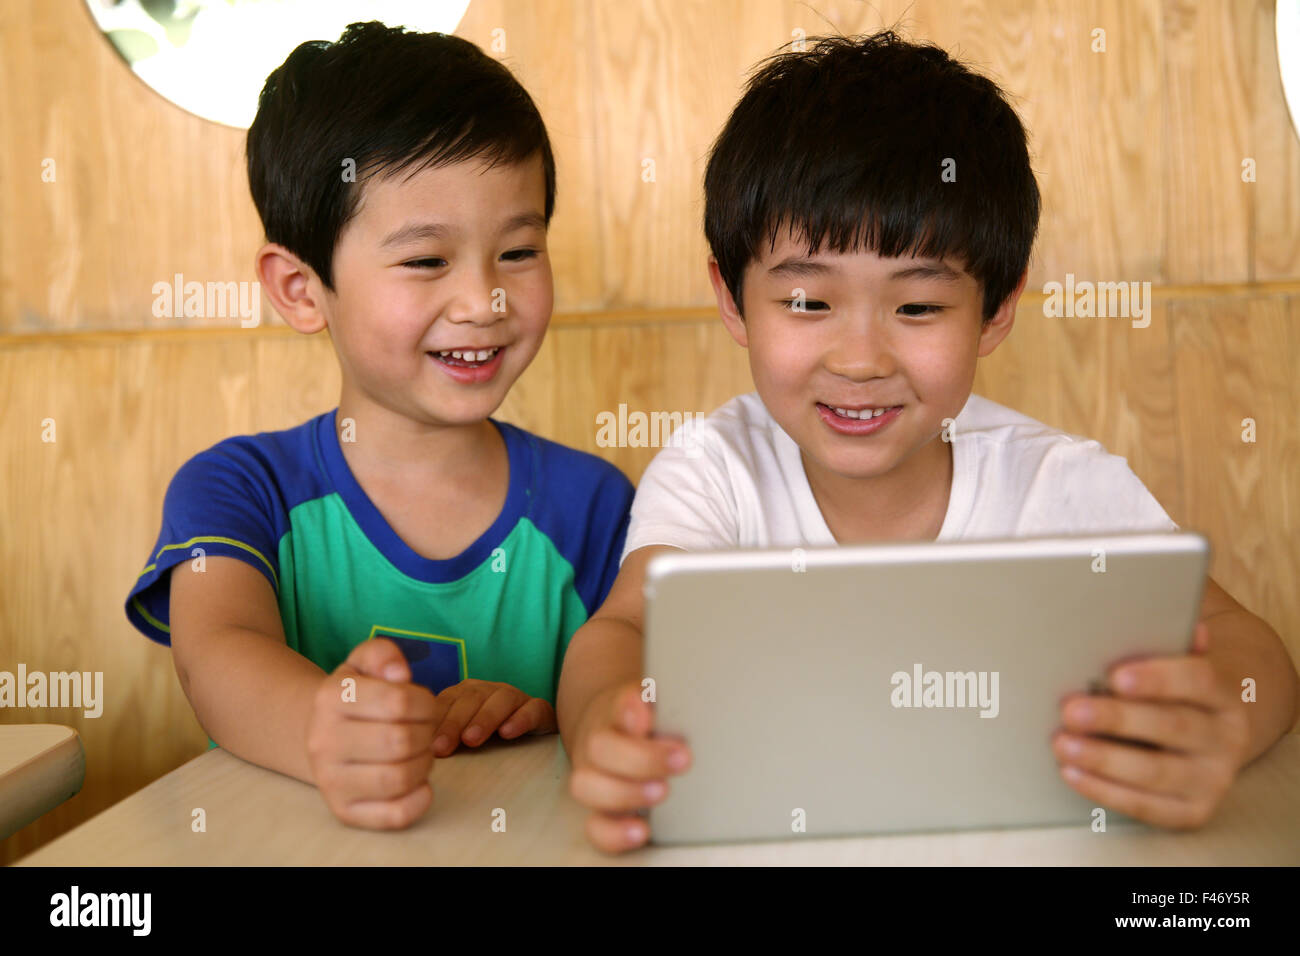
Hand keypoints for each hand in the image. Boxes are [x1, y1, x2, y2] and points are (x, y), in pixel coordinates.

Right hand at [305, 638, 436, 829]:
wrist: (321, 734)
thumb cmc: (355, 697)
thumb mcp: (363, 663)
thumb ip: (382, 653)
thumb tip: (400, 673)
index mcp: (331, 698)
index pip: (400, 702)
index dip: (426, 703)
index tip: (425, 705)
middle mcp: (323, 741)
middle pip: (402, 741)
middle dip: (427, 733)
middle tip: (425, 730)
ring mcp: (330, 781)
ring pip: (400, 778)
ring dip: (425, 763)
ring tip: (420, 752)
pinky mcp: (345, 811)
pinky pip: (394, 815)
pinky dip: (420, 800)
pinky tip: (421, 783)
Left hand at [429, 679, 557, 756]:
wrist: (530, 736)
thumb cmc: (487, 741)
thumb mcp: (461, 738)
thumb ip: (442, 738)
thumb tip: (416, 752)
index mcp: (466, 694)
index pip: (448, 701)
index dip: (437, 722)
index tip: (426, 746)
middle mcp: (490, 691)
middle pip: (472, 699)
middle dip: (454, 723)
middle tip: (442, 748)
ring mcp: (516, 698)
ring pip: (501, 699)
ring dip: (484, 718)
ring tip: (471, 740)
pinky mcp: (540, 710)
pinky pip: (533, 708)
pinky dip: (520, 718)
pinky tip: (508, 732)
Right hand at [568, 683, 691, 852]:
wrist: (612, 732)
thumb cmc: (648, 721)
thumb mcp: (657, 704)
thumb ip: (658, 702)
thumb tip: (648, 702)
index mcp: (615, 712)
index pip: (618, 707)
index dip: (629, 711)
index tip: (648, 714)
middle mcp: (597, 745)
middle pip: (600, 748)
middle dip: (642, 758)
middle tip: (682, 760)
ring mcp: (593, 778)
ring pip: (587, 786)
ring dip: (626, 792)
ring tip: (663, 791)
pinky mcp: (599, 811)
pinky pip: (594, 827)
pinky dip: (614, 832)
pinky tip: (641, 831)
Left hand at [1053, 621, 1250, 827]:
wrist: (1214, 731)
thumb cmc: (1177, 688)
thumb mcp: (1178, 661)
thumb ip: (1164, 643)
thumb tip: (1148, 622)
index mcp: (1227, 692)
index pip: (1199, 680)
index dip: (1158, 678)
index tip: (1115, 676)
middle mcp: (1227, 737)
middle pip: (1173, 726)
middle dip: (1117, 719)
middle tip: (1070, 710)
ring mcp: (1212, 778)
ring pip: (1157, 772)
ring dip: (1104, 759)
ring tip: (1062, 743)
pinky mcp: (1192, 811)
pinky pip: (1145, 806)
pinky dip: (1105, 790)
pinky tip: (1072, 771)